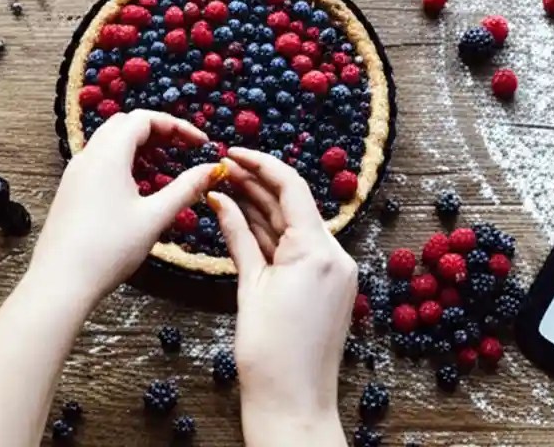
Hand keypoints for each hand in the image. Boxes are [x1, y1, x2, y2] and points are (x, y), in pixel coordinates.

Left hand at [28, 110, 223, 303]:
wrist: (60, 280)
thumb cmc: (109, 248)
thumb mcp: (155, 217)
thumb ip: (186, 189)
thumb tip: (212, 169)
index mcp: (109, 154)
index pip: (144, 118)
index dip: (176, 125)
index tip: (199, 142)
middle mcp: (88, 156)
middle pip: (125, 124)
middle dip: (157, 130)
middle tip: (182, 148)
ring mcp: (75, 173)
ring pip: (109, 142)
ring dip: (138, 145)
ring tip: (163, 165)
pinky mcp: (70, 190)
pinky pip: (98, 161)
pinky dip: (122, 161)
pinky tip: (137, 187)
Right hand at [211, 148, 355, 445]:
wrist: (292, 403)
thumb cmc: (269, 353)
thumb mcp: (250, 285)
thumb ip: (238, 236)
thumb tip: (221, 198)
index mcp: (319, 250)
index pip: (291, 186)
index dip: (260, 163)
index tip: (231, 151)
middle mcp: (334, 256)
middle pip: (292, 204)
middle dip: (255, 184)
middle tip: (219, 167)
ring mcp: (333, 272)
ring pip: (292, 226)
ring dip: (261, 207)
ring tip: (223, 186)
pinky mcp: (326, 287)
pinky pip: (296, 250)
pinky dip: (270, 236)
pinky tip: (242, 220)